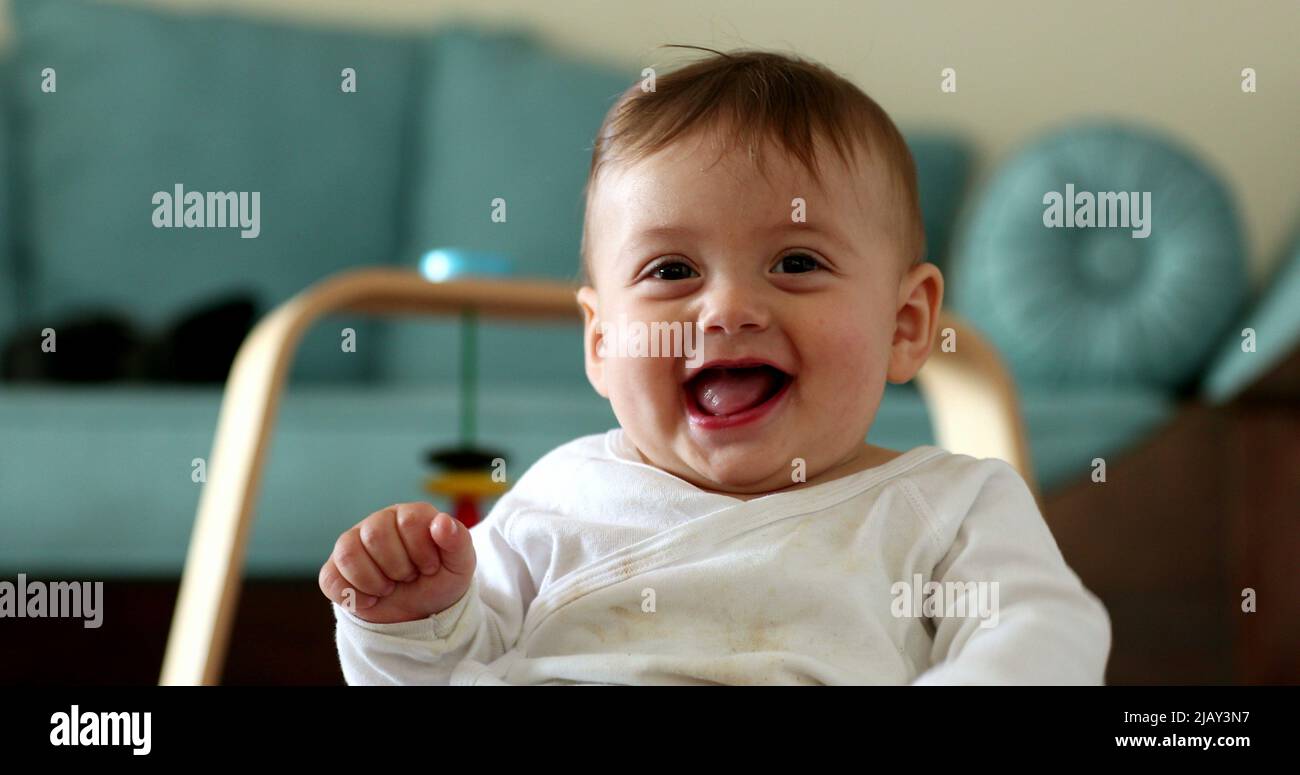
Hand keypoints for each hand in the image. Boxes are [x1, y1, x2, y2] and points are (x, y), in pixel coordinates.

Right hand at [319, 502, 475, 623]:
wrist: (420, 614)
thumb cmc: (440, 582)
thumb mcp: (460, 565)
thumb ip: (458, 541)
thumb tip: (442, 522)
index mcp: (411, 515)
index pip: (408, 520)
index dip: (421, 551)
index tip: (430, 567)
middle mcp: (379, 522)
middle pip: (375, 533)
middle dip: (398, 567)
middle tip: (408, 577)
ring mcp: (354, 543)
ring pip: (348, 552)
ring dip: (373, 580)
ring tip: (389, 588)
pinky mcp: (335, 569)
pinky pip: (330, 577)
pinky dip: (352, 596)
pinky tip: (371, 599)